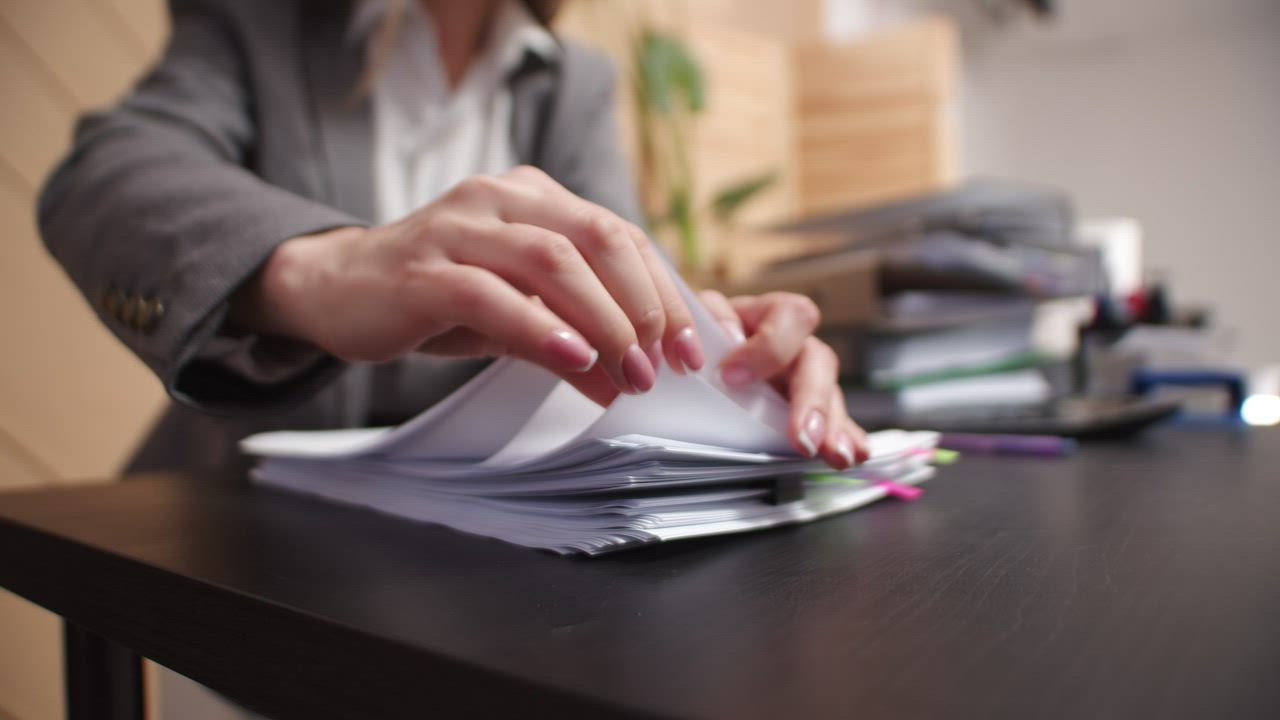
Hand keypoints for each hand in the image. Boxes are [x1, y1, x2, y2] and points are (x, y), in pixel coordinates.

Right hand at [232, 166, 704, 404]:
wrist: (335, 286)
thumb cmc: (436, 296)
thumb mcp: (513, 310)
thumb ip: (570, 331)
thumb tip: (629, 379)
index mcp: (533, 197)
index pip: (619, 236)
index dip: (663, 292)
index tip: (690, 349)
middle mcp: (500, 198)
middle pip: (597, 239)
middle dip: (643, 306)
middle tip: (663, 367)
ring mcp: (459, 228)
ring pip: (552, 261)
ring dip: (603, 321)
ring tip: (629, 374)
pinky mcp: (423, 270)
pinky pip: (493, 295)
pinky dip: (540, 329)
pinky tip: (575, 359)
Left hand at [699, 289, 869, 468]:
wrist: (692, 363)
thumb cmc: (697, 340)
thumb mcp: (696, 321)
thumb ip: (708, 320)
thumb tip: (729, 335)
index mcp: (765, 316)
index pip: (789, 316)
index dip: (768, 346)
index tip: (733, 378)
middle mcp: (791, 344)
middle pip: (818, 359)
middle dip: (812, 400)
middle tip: (802, 436)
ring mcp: (802, 377)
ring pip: (829, 393)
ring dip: (832, 425)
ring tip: (833, 454)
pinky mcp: (808, 407)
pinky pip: (835, 420)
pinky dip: (844, 437)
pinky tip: (852, 451)